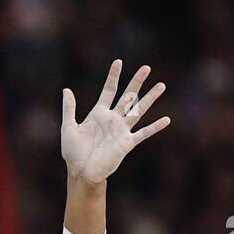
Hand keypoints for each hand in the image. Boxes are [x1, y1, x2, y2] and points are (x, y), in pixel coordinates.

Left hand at [61, 60, 168, 184]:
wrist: (81, 172)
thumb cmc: (73, 152)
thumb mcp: (68, 128)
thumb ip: (69, 109)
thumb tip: (66, 90)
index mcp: (98, 113)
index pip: (108, 90)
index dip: (113, 76)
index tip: (118, 61)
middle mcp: (112, 119)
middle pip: (127, 96)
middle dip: (136, 82)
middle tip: (146, 67)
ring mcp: (121, 130)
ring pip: (138, 110)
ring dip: (150, 98)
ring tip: (161, 86)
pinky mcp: (127, 143)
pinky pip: (143, 133)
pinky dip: (154, 127)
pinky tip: (166, 120)